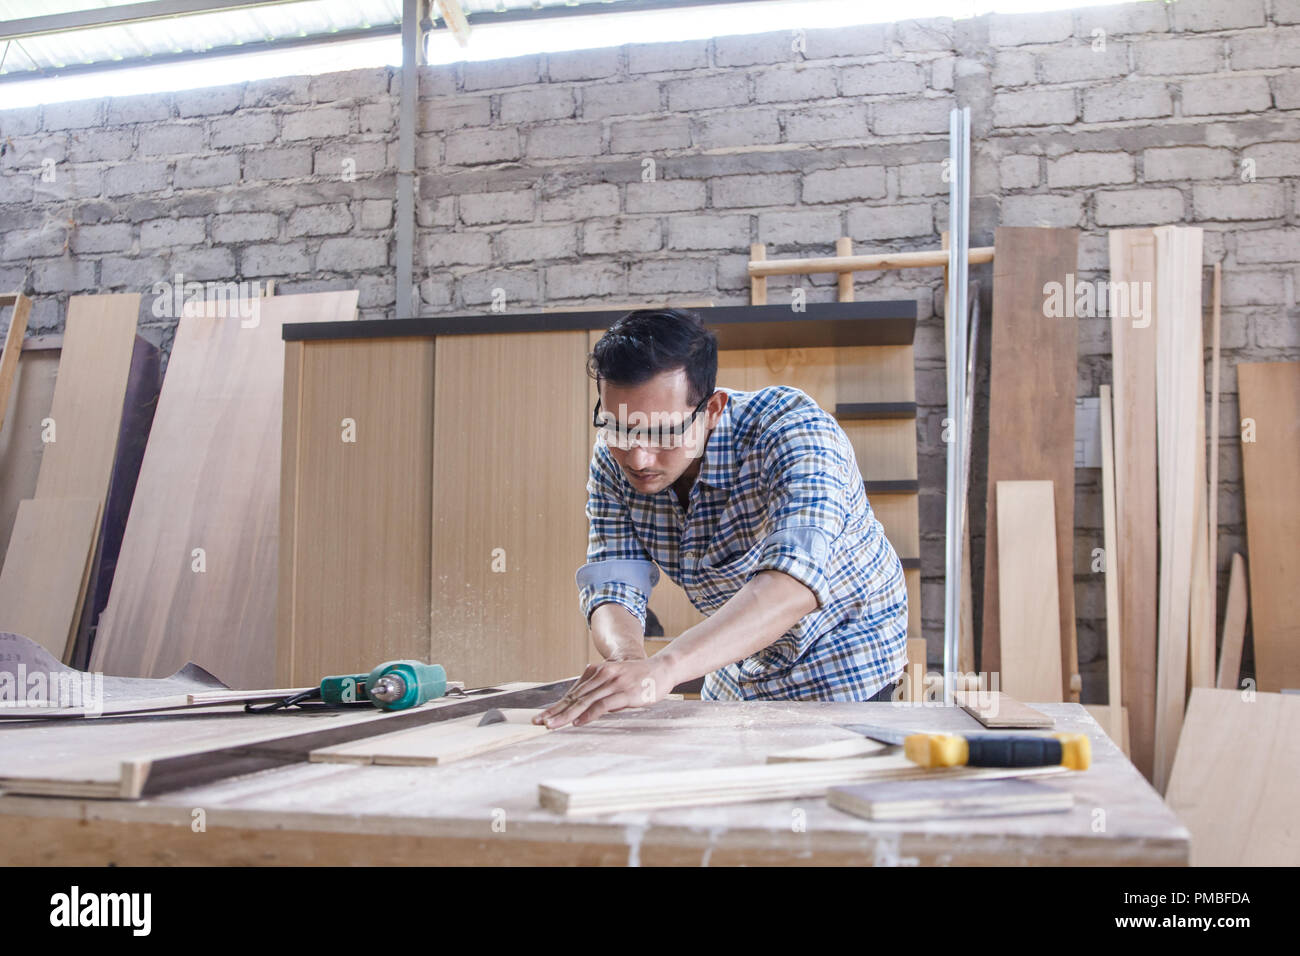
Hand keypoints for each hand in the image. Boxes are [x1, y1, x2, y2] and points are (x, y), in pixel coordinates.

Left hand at [534, 654, 677, 728]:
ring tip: (552, 725)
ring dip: (566, 715)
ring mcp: (612, 683)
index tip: (541, 718)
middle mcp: (602, 675)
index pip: (572, 693)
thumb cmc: (638, 678)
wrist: (662, 668)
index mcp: (597, 672)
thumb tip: (582, 712)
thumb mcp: (614, 681)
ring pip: (584, 702)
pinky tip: (578, 722)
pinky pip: (602, 705)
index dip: (556, 706)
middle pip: (574, 697)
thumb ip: (599, 692)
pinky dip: (588, 714)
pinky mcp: (624, 693)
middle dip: (555, 711)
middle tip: (538, 723)